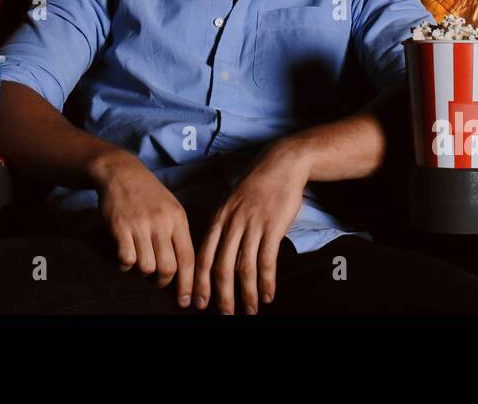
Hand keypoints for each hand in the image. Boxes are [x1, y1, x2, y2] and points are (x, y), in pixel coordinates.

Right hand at [92, 151, 195, 305]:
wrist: (121, 172)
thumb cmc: (149, 194)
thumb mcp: (172, 208)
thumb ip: (178, 234)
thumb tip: (185, 268)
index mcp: (178, 219)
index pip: (188, 258)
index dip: (189, 284)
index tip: (187, 301)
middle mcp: (161, 222)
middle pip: (168, 268)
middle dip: (163, 282)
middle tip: (157, 280)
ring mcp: (140, 224)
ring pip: (146, 266)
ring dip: (142, 271)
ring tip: (139, 261)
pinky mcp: (120, 226)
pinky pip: (126, 259)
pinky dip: (125, 265)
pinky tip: (125, 256)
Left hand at [194, 140, 308, 313]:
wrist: (281, 163)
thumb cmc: (256, 185)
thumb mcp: (231, 203)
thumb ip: (224, 227)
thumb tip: (216, 254)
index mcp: (218, 218)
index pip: (202, 256)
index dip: (199, 282)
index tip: (197, 303)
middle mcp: (232, 223)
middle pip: (221, 267)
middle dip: (221, 295)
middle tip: (224, 315)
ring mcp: (252, 225)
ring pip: (244, 268)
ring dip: (246, 294)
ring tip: (249, 311)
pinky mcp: (272, 226)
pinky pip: (267, 260)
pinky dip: (266, 281)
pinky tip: (268, 295)